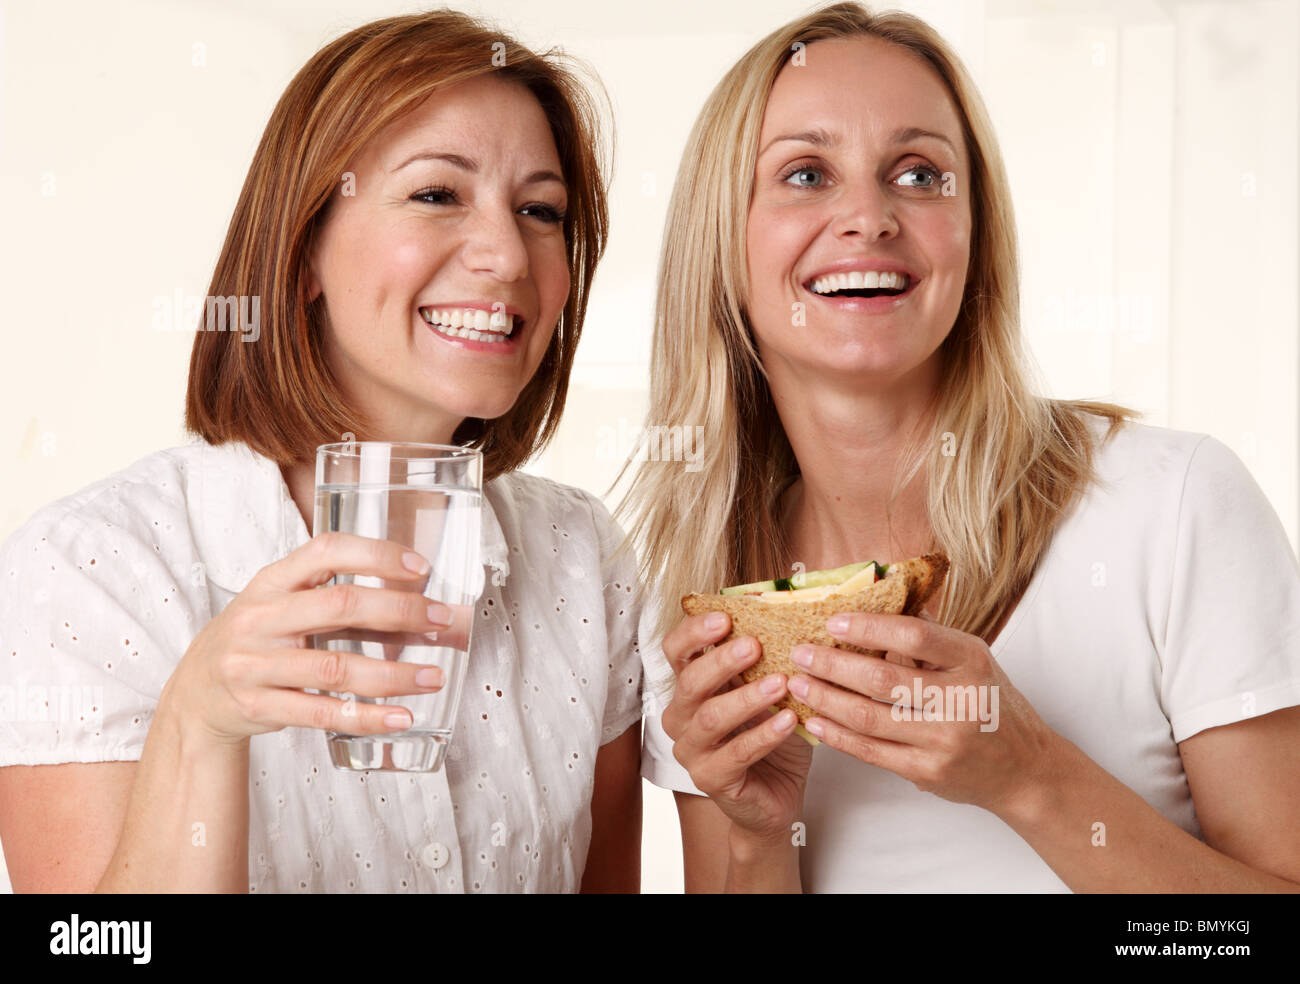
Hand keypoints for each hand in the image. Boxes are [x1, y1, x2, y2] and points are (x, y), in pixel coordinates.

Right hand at [161, 532, 464, 744]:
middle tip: (442, 621)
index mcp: (271, 581)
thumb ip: (332, 595)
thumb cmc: (257, 640)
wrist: (195, 695)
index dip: (375, 554)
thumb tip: (417, 596)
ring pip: (336, 667)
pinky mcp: (260, 707)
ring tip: (432, 676)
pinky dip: (367, 717)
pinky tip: (400, 717)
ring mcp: (256, 664)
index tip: (421, 567)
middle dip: (399, 611)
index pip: (326, 551)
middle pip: (339, 606)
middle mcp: (261, 618)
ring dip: (393, 673)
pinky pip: (322, 713)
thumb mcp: (279, 602)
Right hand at [660, 613, 813, 842]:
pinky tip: (790, 721)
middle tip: (755, 645)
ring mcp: (691, 750)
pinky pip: (736, 754)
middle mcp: (681, 716)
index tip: (725, 617)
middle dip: (722, 661)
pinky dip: (764, 734)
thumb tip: (782, 611)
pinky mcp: (709, 779)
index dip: (694, 631)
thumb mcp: (767, 689)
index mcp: (690, 686)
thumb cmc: (770, 734)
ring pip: (711, 718)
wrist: (775, 794)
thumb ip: (765, 659)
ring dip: (747, 698)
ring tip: (781, 683)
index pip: (675, 650)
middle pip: (690, 682)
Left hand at [787, 612, 1058, 816]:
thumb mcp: (974, 660)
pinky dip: (838, 735)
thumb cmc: (991, 703)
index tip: (832, 622)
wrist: (1025, 770)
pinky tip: (815, 721)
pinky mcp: (929, 772)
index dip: (868, 627)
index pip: (914, 636)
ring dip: (825, 698)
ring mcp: (945, 740)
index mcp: (972, 660)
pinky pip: (872, 751)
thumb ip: (931, 635)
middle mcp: (961, 699)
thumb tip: (880, 598)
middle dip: (832, 664)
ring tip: (796, 683)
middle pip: (882, 678)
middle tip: (799, 653)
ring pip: (869, 717)